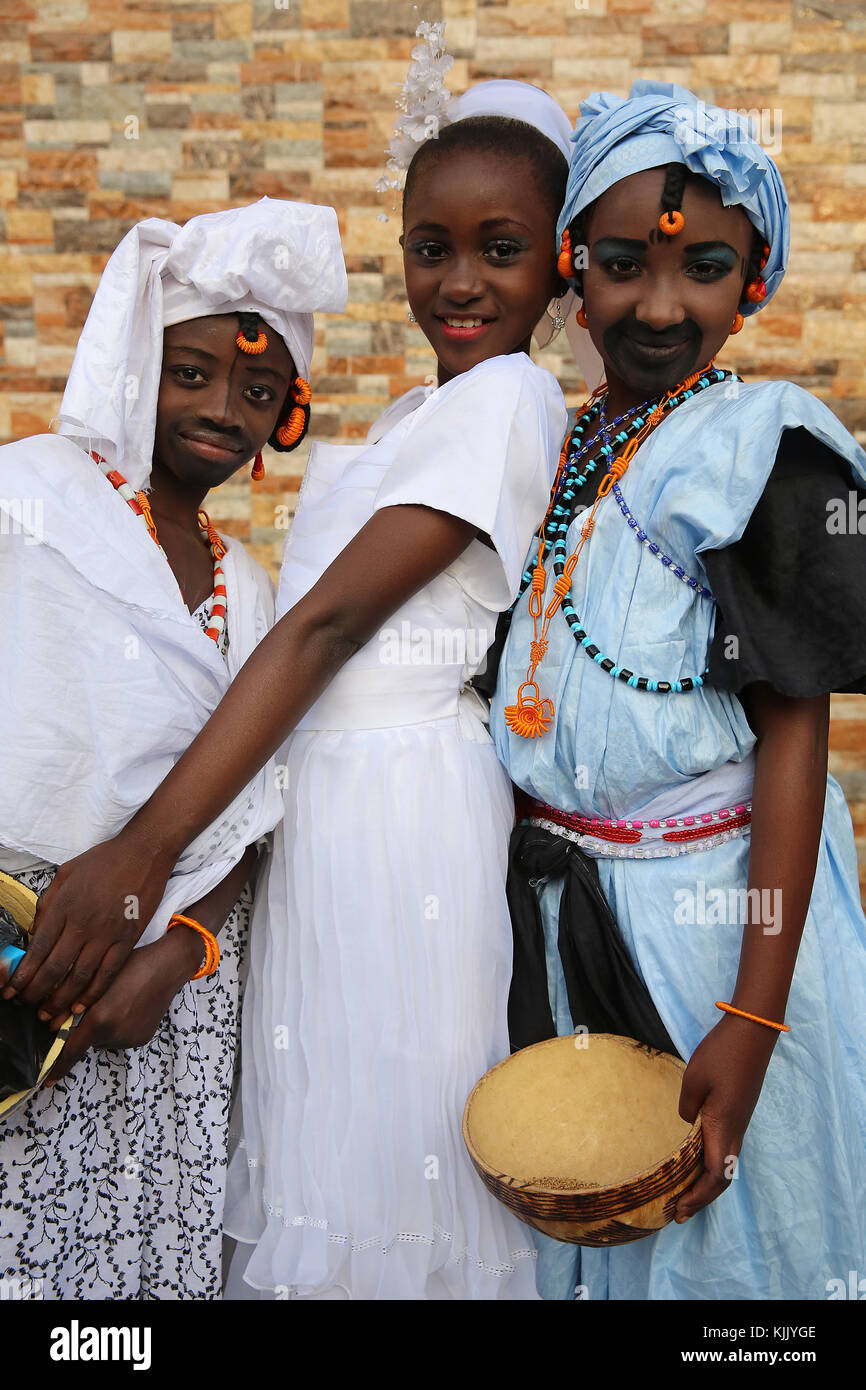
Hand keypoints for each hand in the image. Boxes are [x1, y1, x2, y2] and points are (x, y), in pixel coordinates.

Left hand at [2, 823, 175, 1018]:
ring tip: (50, 1015)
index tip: (13, 990)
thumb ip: (48, 903)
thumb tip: (34, 933)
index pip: (38, 949)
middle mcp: (83, 923)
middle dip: (36, 992)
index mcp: (64, 906)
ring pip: (80, 976)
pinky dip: (94, 992)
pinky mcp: (128, 938)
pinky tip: (81, 1005)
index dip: (23, 974)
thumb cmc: (105, 859)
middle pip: (55, 967)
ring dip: (61, 999)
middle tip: (26, 1007)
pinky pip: (109, 972)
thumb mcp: (66, 873)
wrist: (144, 852)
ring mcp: (107, 933)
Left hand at [45, 927, 202, 1082]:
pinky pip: (120, 1038)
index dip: (57, 1067)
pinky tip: (129, 1008)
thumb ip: (72, 1005)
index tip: (47, 1081)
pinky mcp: (141, 1038)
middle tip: (99, 1007)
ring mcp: (130, 1038)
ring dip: (103, 1028)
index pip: (71, 1051)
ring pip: (105, 1039)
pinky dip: (119, 1028)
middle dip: (86, 1029)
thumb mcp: (95, 980)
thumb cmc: (131, 965)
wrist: (167, 966)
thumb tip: (52, 1022)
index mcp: (99, 1019)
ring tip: (117, 1002)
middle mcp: (114, 1034)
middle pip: (88, 1040)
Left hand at [674, 1011, 777, 1221]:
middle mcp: (735, 1129)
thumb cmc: (721, 1053)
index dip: (697, 1197)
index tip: (678, 1210)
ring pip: (725, 1163)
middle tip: (677, 1213)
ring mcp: (740, 1121)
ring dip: (706, 1182)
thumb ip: (687, 1109)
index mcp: (723, 1125)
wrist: (753, 1032)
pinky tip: (694, 1159)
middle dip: (700, 1199)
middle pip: (721, 1177)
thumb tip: (688, 1124)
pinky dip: (710, 1163)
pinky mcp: (739, 1111)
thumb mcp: (694, 1079)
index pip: (714, 1175)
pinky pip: (725, 1147)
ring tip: (684, 1193)